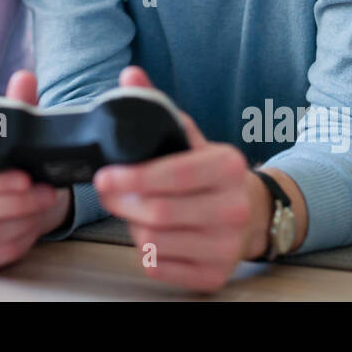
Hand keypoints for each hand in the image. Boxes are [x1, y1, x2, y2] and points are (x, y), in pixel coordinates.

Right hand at [0, 70, 70, 272]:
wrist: (21, 194)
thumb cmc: (15, 159)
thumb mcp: (19, 130)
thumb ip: (20, 105)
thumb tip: (24, 77)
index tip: (27, 178)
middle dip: (14, 203)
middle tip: (46, 194)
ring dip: (18, 224)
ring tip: (41, 210)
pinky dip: (13, 246)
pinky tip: (29, 231)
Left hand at [93, 66, 251, 292]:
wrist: (249, 212)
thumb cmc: (206, 172)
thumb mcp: (188, 136)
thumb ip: (156, 107)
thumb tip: (130, 75)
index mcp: (228, 166)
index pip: (175, 174)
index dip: (134, 177)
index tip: (103, 175)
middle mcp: (235, 207)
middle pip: (160, 213)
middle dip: (122, 202)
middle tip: (106, 191)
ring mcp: (227, 246)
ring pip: (155, 242)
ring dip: (132, 225)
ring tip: (132, 210)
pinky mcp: (215, 276)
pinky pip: (160, 268)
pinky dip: (144, 252)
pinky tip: (149, 234)